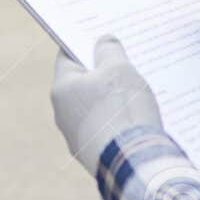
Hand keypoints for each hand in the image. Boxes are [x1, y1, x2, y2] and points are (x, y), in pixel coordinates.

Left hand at [50, 36, 162, 175]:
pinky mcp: (93, 154)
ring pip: (94, 108)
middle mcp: (63, 114)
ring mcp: (77, 137)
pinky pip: (105, 129)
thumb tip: (103, 42)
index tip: (100, 37)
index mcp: (62, 89)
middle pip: (82, 83)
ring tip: (137, 91)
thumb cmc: (122, 109)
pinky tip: (136, 119)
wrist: (133, 162)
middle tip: (124, 62)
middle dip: (102, 72)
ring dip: (112, 99)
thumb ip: (109, 50)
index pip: (67, 57)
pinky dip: (117, 122)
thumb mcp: (119, 69)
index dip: (84, 45)